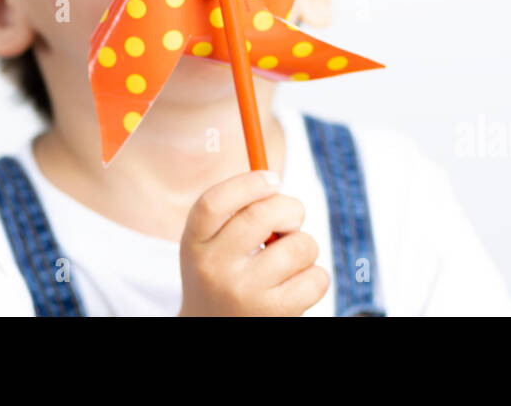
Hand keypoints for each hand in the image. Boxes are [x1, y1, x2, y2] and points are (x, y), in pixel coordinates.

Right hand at [177, 169, 328, 315]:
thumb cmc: (221, 275)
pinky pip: (316, 277)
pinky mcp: (274, 313)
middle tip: (292, 219)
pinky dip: (315, 275)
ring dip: (305, 245)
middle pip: (262, 215)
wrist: (212, 330)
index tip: (273, 179)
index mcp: (194, 243)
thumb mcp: (209, 244)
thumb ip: (233, 213)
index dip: (249, 183)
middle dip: (290, 209)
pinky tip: (296, 284)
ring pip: (299, 246)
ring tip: (290, 259)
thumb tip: (273, 181)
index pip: (213, 203)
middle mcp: (214, 268)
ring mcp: (244, 293)